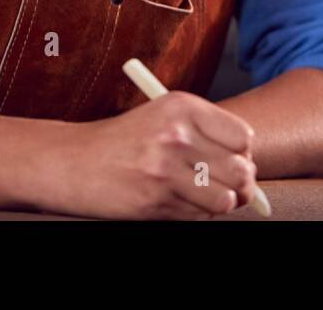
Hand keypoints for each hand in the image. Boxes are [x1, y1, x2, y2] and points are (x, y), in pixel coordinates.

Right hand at [34, 91, 259, 219]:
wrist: (72, 162)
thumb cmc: (126, 140)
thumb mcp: (165, 117)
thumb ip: (207, 134)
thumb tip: (250, 169)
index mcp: (182, 106)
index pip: (243, 137)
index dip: (244, 153)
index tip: (234, 158)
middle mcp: (176, 135)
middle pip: (241, 170)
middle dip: (241, 183)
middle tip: (228, 184)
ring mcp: (165, 170)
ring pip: (225, 199)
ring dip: (220, 203)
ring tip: (203, 194)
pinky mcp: (154, 202)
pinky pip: (198, 216)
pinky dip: (196, 214)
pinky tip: (178, 200)